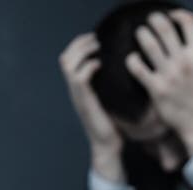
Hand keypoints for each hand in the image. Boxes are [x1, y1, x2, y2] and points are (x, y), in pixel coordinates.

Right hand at [59, 33, 124, 181]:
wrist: (108, 147)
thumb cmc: (113, 126)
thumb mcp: (111, 100)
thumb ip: (111, 85)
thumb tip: (127, 70)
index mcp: (79, 88)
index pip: (69, 59)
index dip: (79, 45)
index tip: (95, 38)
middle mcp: (75, 90)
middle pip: (65, 58)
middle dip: (79, 44)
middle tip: (96, 40)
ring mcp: (78, 96)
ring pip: (68, 65)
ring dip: (82, 52)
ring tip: (97, 49)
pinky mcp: (85, 102)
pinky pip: (79, 78)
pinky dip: (88, 67)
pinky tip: (100, 65)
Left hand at [126, 10, 192, 154]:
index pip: (187, 22)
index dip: (177, 14)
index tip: (171, 16)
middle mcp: (183, 62)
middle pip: (164, 28)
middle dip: (155, 19)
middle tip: (150, 21)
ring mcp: (168, 75)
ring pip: (148, 44)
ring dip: (142, 34)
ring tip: (140, 34)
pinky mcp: (155, 89)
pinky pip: (137, 68)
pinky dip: (132, 60)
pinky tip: (132, 59)